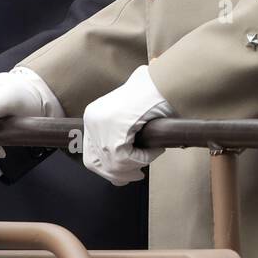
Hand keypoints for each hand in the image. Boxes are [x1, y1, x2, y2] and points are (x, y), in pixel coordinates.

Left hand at [81, 65, 173, 186]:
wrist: (166, 82)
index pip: (91, 153)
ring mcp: (101, 127)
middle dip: (117, 174)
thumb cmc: (154, 93)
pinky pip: (127, 160)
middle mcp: (92, 121)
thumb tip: (123, 165)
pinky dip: (145, 158)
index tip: (124, 175)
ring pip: (113, 165)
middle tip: (136, 174)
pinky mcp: (114, 133)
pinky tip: (156, 148)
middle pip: (95, 164)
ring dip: (137, 163)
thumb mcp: (131, 115)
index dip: (107, 168)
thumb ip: (124, 137)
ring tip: (152, 152)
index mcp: (93, 116)